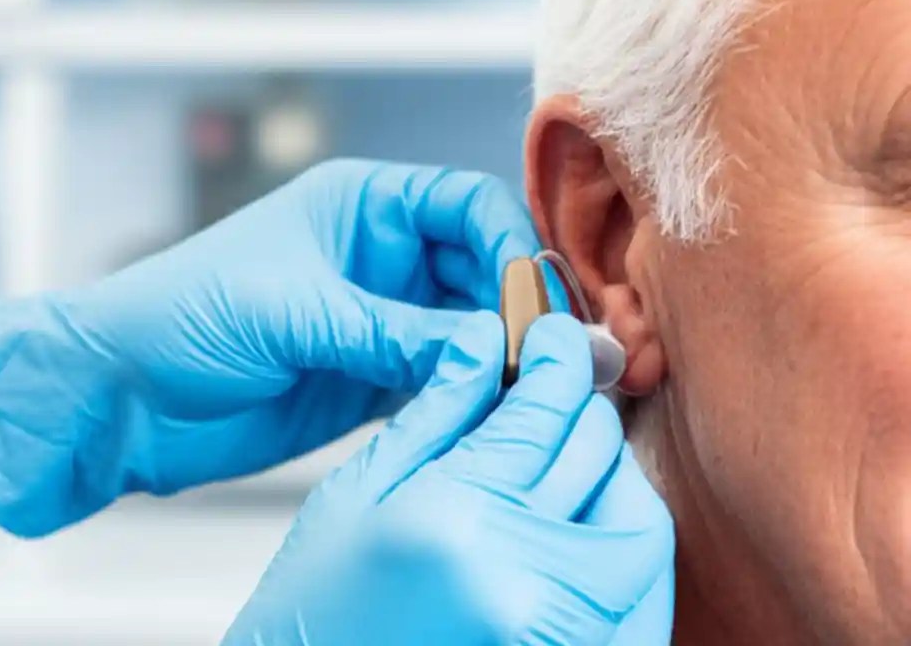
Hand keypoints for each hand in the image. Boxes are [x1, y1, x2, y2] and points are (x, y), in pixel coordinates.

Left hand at [0, 159, 539, 536]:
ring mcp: (375, 320)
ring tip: (546, 392)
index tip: (536, 300)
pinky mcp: (366, 380)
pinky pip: (441, 380)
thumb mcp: (296, 311)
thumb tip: (499, 343)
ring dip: (507, 357)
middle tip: (564, 357)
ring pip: (470, 330)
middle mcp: (377, 258)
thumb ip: (398, 330)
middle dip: (523, 307)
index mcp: (360, 206)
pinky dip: (472, 395)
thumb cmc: (180, 315)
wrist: (115, 394)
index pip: (465, 206)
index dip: (511, 245)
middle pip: (481, 269)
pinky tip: (499, 414)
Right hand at [224, 313, 674, 644]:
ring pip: (639, 527)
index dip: (556, 359)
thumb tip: (485, 340)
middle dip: (581, 412)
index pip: (542, 409)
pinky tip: (584, 536)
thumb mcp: (356, 494)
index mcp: (457, 518)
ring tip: (567, 471)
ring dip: (613, 482)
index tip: (554, 341)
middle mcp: (522, 578)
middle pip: (599, 456)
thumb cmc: (313, 609)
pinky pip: (642, 602)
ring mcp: (560, 634)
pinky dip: (627, 559)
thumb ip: (436, 413)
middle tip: (554, 400)